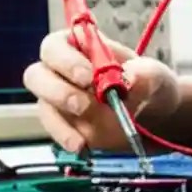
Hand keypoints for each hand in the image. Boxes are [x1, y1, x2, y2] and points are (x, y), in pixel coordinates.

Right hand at [23, 30, 179, 153]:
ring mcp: (57, 98)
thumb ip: (146, 73)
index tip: (87, 76)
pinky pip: (55, 130)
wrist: (152, 113)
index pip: (55, 46)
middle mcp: (60, 69)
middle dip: (57, 91)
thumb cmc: (147, 82)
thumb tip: (130, 78)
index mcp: (78, 45)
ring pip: (43, 106)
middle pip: (37, 75)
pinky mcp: (62, 123)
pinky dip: (65, 138)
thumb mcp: (155, 74)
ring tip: (82, 137)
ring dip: (58, 121)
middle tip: (82, 106)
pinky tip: (81, 146)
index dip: (66, 60)